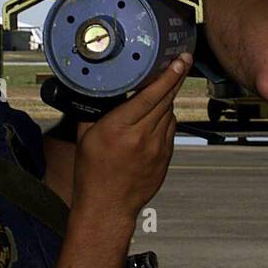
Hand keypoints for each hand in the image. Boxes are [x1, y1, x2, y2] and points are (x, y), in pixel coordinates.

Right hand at [72, 52, 191, 224]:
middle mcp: (142, 137)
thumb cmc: (92, 174)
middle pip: (165, 100)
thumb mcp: (86, 137)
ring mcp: (157, 149)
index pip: (150, 95)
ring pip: (170, 113)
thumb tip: (101, 89)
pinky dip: (166, 119)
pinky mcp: (166, 159)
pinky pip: (170, 130)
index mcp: (119, 128)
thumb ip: (96, 111)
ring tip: (166, 86)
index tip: (178, 61)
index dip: (167, 76)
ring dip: (168, 98)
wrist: (108, 207)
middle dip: (175, 78)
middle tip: (182, 60)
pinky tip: (158, 115)